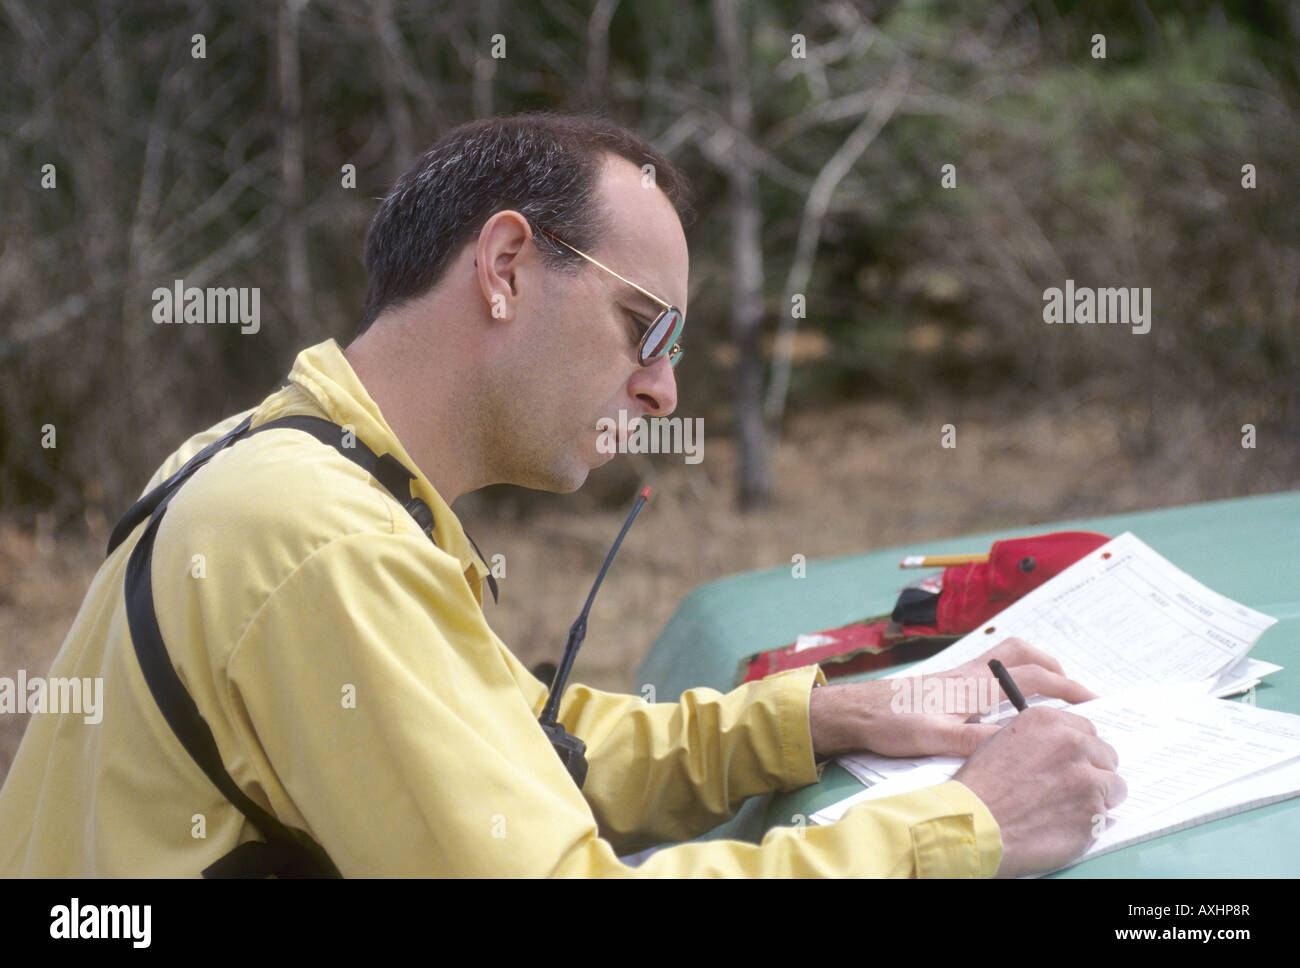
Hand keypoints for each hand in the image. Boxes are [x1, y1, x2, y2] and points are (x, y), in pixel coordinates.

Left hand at [808, 637, 1095, 758]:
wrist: (857, 712)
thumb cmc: (893, 723)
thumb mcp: (938, 739)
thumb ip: (979, 740)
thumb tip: (1021, 741)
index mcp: (975, 684)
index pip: (1033, 677)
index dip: (1067, 688)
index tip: (1094, 702)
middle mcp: (969, 672)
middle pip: (1022, 652)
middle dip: (1054, 668)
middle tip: (1074, 692)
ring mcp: (957, 674)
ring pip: (1005, 656)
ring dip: (1032, 666)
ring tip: (1048, 690)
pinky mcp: (946, 681)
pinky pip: (989, 667)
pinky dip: (1010, 675)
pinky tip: (1006, 699)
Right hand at [952, 705, 1126, 876]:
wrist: (974, 823)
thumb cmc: (980, 787)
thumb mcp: (1001, 742)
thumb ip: (1037, 738)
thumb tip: (1058, 746)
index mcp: (1047, 722)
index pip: (1087, 731)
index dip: (1081, 751)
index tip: (1074, 763)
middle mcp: (1071, 744)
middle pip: (1106, 756)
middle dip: (1093, 772)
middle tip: (1070, 789)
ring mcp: (1086, 779)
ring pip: (1114, 786)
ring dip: (1096, 798)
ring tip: (1066, 809)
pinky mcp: (1093, 812)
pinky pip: (1105, 816)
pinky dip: (1089, 822)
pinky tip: (1062, 824)